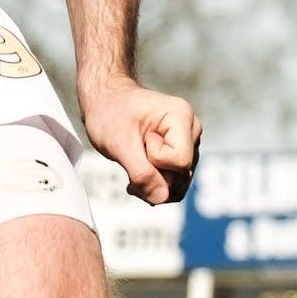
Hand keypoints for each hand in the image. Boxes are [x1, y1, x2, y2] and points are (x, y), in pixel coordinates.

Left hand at [79, 72, 201, 208]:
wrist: (104, 99)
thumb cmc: (109, 112)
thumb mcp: (119, 144)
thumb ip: (141, 173)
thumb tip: (161, 198)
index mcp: (182, 117)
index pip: (180, 162)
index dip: (154, 161)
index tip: (139, 140)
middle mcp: (192, 129)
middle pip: (183, 175)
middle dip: (153, 177)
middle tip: (130, 157)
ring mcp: (188, 142)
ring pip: (179, 182)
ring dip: (152, 182)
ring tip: (131, 164)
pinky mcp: (180, 152)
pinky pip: (174, 182)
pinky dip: (154, 183)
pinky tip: (137, 172)